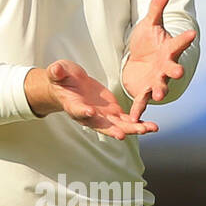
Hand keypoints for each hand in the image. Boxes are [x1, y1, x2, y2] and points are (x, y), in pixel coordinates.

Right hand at [26, 60, 158, 140]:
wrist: (69, 85)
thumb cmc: (61, 79)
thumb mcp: (57, 72)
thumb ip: (57, 72)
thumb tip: (55, 70)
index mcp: (73, 106)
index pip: (77, 110)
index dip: (83, 112)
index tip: (90, 112)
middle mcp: (89, 116)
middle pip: (101, 126)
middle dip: (113, 130)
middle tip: (122, 134)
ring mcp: (102, 116)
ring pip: (118, 126)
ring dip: (132, 129)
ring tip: (148, 129)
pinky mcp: (113, 112)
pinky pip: (127, 120)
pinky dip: (138, 124)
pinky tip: (150, 126)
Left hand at [121, 0, 196, 121]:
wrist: (140, 61)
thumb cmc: (147, 42)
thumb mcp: (149, 24)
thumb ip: (156, 8)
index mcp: (168, 50)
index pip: (179, 42)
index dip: (185, 38)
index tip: (192, 32)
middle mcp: (165, 67)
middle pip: (172, 69)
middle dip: (175, 71)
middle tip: (179, 72)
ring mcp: (156, 80)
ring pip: (160, 87)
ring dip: (160, 91)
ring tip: (159, 95)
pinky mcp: (144, 91)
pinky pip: (142, 101)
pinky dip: (139, 110)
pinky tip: (134, 119)